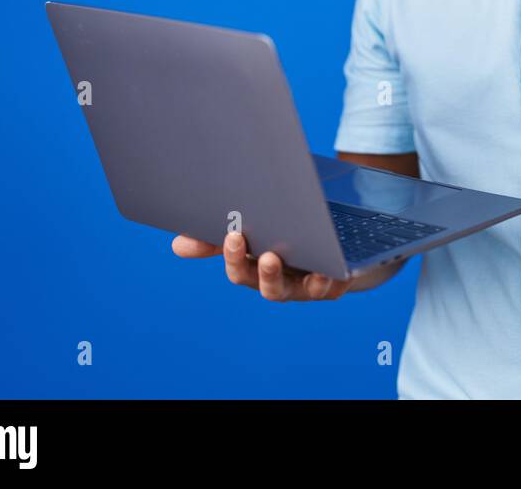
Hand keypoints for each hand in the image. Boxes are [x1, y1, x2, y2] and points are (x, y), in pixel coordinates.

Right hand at [172, 231, 353, 301]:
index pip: (237, 266)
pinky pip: (328, 287)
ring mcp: (303, 287)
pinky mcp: (332, 286)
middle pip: (257, 280)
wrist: (343, 249)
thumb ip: (223, 238)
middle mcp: (277, 282)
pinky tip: (324, 270)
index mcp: (257, 267)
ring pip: (284, 289)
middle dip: (244, 263)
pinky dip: (324, 280)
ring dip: (274, 275)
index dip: (230, 254)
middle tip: (237, 239)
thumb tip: (177, 244)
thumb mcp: (260, 232)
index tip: (229, 234)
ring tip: (271, 258)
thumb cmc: (292, 238)